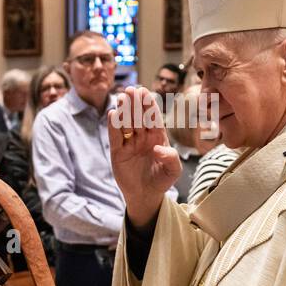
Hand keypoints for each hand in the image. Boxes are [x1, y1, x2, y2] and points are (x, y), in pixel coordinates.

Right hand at [111, 86, 180, 227]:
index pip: (153, 118)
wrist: (146, 195)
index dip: (149, 105)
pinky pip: (115, 137)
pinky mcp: (118, 152)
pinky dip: (113, 126)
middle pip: (138, 116)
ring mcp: (129, 143)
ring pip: (126, 123)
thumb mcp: (173, 171)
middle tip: (131, 89)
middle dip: (135, 103)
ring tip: (122, 98)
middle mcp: (142, 137)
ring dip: (124, 110)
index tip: (145, 92)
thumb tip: (158, 148)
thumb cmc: (162, 180)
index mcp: (157, 137)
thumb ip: (171, 158)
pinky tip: (112, 114)